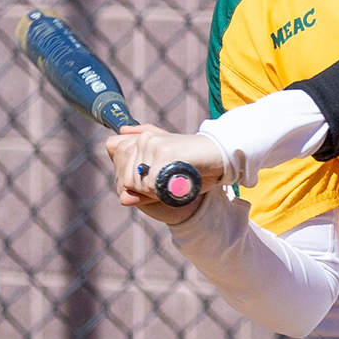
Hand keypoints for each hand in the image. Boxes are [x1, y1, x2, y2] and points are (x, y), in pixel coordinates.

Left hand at [103, 124, 223, 223]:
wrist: (220, 156)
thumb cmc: (194, 167)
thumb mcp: (165, 172)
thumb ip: (143, 183)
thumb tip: (123, 199)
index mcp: (141, 138)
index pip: (118, 164)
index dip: (130, 181)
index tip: (152, 184)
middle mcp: (144, 139)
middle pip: (125, 177)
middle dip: (141, 189)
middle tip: (166, 184)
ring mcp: (151, 145)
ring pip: (136, 183)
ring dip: (152, 192)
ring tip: (172, 184)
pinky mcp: (162, 153)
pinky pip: (150, 185)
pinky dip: (161, 192)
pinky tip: (175, 186)